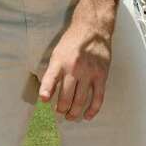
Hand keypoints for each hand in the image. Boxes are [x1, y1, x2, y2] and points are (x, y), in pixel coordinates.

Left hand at [37, 0, 113, 120]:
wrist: (93, 29)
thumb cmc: (72, 41)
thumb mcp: (57, 52)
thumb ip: (53, 71)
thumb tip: (47, 92)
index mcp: (60, 61)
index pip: (51, 78)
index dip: (46, 90)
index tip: (44, 100)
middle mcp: (74, 68)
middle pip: (66, 96)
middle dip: (61, 109)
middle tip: (58, 112)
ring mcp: (89, 73)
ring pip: (81, 100)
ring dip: (74, 112)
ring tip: (69, 116)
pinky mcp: (101, 76)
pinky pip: (98, 98)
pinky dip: (92, 110)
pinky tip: (87, 116)